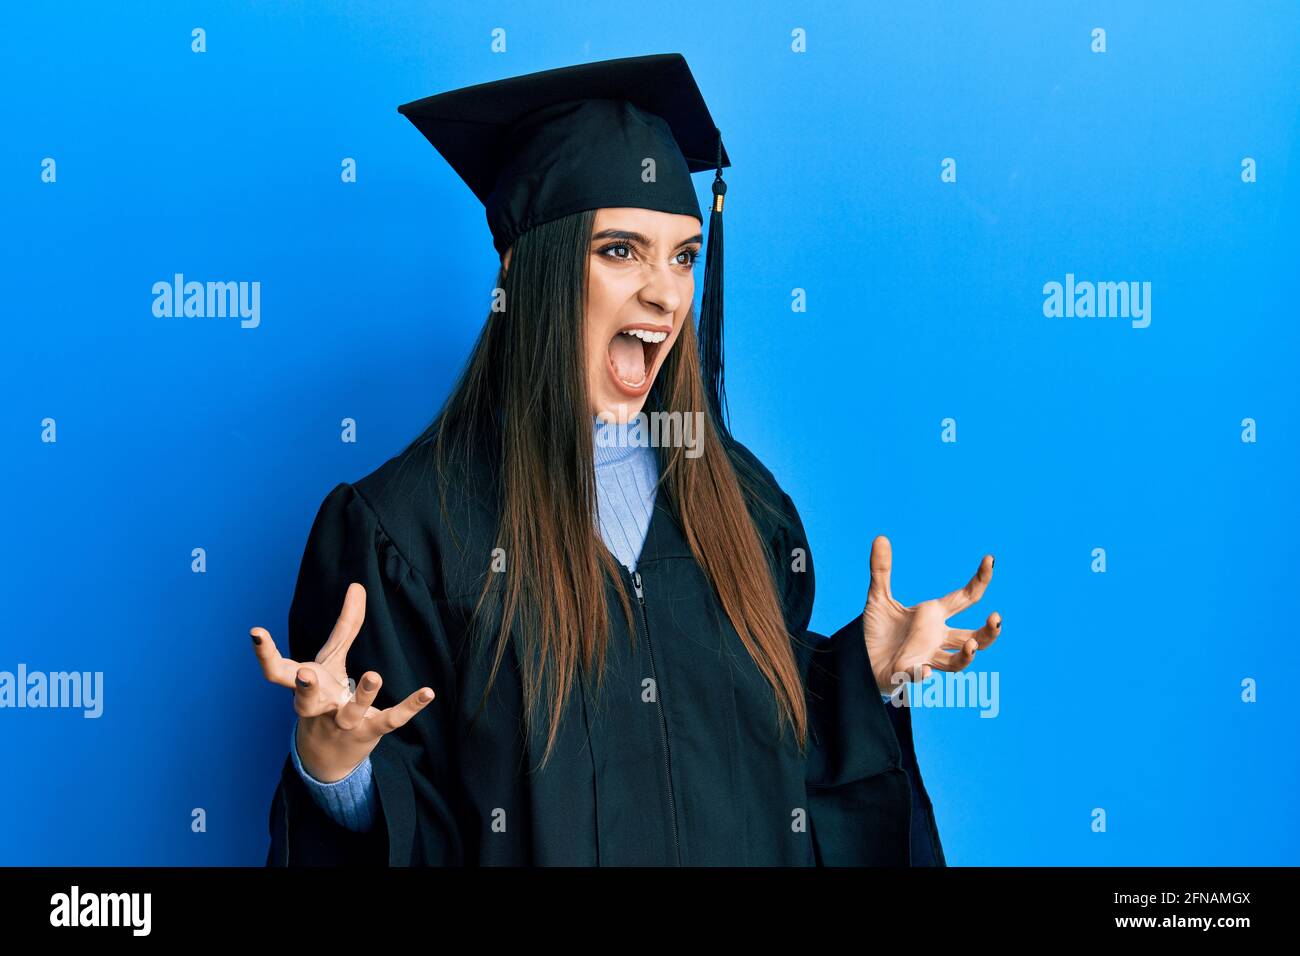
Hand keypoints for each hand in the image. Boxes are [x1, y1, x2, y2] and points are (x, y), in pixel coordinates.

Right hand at [250, 582, 434, 781]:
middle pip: (306, 701)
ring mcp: (342, 723)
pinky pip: (390, 720)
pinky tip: (427, 693)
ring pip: (350, 712)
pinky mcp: (369, 732)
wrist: (328, 757)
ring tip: (374, 675)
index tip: (256, 632)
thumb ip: (345, 626)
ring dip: (362, 695)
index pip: (276, 672)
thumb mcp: (331, 662)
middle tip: (306, 674)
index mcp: (303, 688)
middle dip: (305, 689)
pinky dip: (409, 707)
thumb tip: (357, 585)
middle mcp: (317, 708)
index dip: (264, 654)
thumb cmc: (326, 697)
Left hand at [862, 536, 1001, 695]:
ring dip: (966, 656)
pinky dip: (922, 674)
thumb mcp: (878, 597)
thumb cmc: (877, 631)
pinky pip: (919, 676)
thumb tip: (880, 537)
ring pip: (956, 663)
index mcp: (933, 616)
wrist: (861, 660)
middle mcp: (935, 638)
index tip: (990, 560)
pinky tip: (924, 669)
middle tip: (996, 618)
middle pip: (974, 637)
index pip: (965, 598)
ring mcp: (925, 657)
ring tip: (970, 645)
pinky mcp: (906, 673)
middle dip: (989, 632)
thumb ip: (881, 570)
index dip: (980, 580)